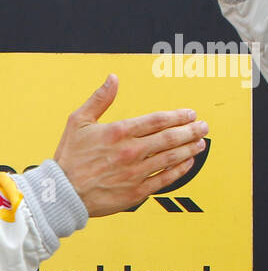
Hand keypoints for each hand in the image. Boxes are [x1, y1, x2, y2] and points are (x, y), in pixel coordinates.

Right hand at [52, 75, 208, 217]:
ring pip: (172, 158)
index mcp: (118, 132)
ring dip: (190, 148)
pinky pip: (166, 178)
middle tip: (203, 126)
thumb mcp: (79, 121)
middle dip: (191, 130)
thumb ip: (100, 99)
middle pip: (170, 138)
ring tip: (201, 142)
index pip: (157, 120)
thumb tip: (113, 78)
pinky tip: (189, 162)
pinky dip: (180, 169)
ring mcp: (136, 172)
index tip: (190, 113)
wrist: (63, 192)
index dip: (178, 116)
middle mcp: (131, 151)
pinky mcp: (138, 190)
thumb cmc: (70, 157)